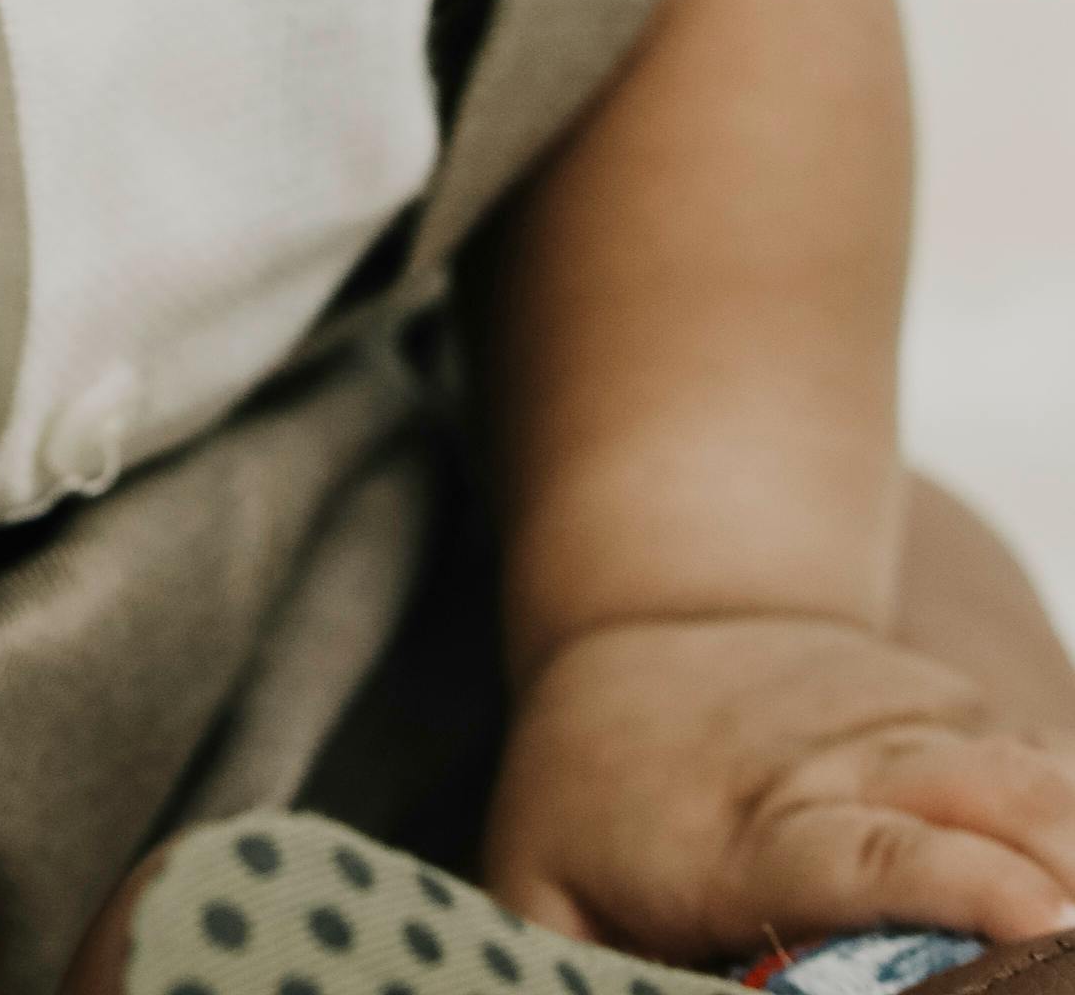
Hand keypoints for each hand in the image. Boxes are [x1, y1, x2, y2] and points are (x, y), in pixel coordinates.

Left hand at [486, 611, 1074, 964]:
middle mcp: (844, 761)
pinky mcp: (954, 704)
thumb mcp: (539, 885)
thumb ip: (577, 985)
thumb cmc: (590, 784)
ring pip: (1031, 769)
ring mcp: (909, 720)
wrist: (645, 605)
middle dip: (1058, 871)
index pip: (867, 855)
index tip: (1037, 918)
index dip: (960, 887)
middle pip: (983, 803)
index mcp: (748, 828)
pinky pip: (1043, 758)